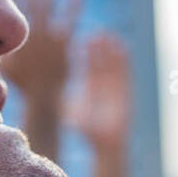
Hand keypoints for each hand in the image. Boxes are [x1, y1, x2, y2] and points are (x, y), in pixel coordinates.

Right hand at [0, 0, 83, 101]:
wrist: (43, 96)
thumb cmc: (23, 82)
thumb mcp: (5, 64)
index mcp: (17, 38)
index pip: (12, 7)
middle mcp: (32, 35)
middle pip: (31, 2)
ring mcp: (50, 38)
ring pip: (49, 6)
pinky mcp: (65, 43)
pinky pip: (71, 18)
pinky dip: (75, 3)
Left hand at [68, 32, 130, 149]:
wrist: (106, 143)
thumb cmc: (88, 132)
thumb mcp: (73, 115)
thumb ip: (65, 105)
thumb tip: (51, 98)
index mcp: (90, 89)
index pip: (89, 67)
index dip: (88, 55)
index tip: (84, 40)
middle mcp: (103, 87)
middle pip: (102, 63)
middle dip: (99, 49)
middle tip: (95, 32)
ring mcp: (116, 89)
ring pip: (114, 66)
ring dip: (112, 51)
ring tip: (109, 35)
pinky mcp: (126, 92)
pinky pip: (126, 74)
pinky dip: (125, 62)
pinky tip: (123, 48)